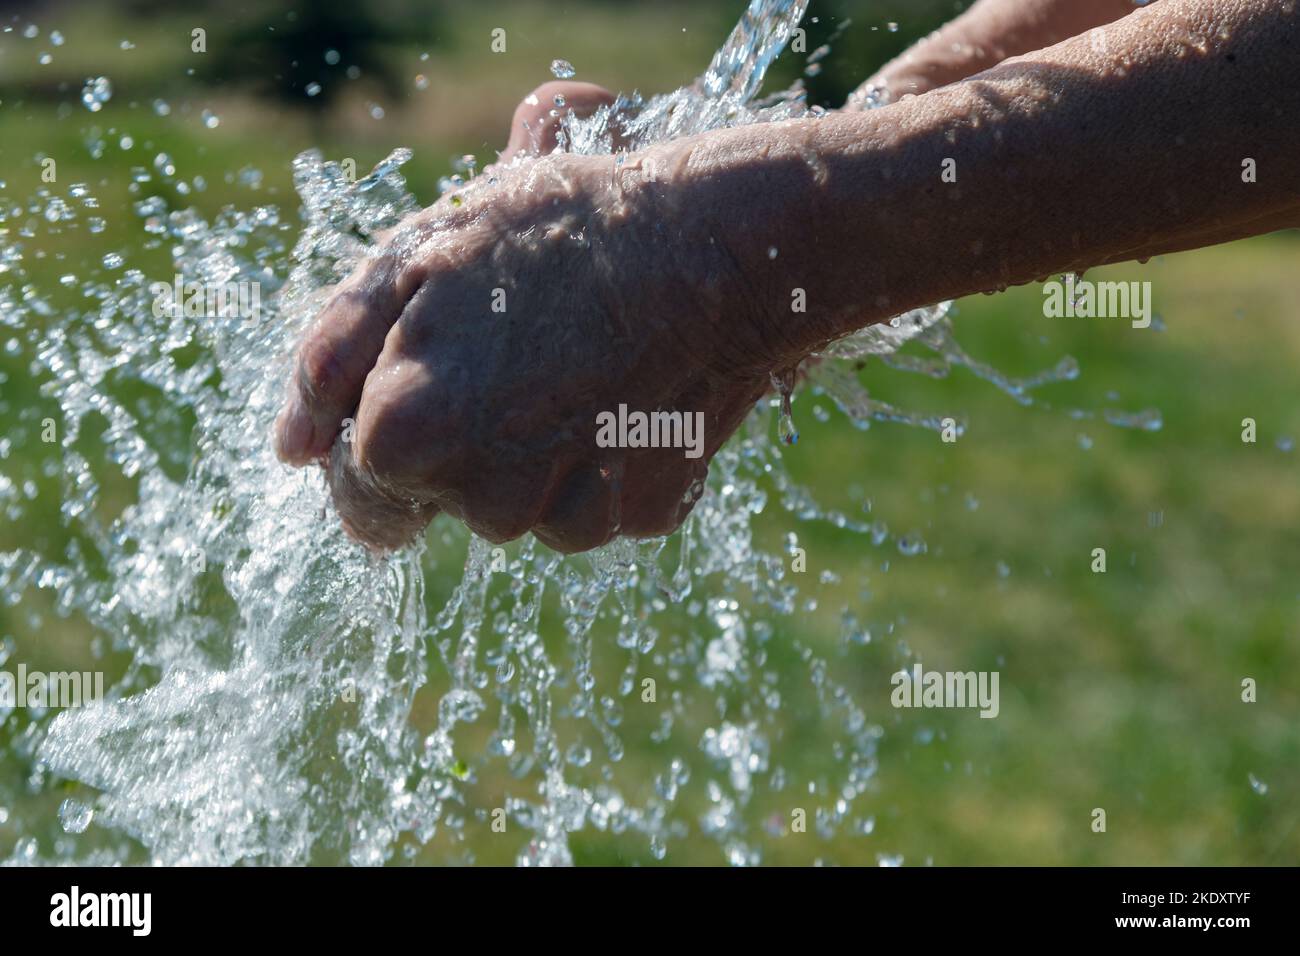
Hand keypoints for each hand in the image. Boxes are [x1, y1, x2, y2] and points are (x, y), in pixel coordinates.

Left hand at [274, 94, 778, 552]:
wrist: (714, 248)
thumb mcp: (417, 256)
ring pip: (521, 506)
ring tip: (575, 367)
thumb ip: (330, 354)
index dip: (383, 425)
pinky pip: (593, 506)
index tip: (435, 367)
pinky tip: (623, 393)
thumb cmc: (558, 236)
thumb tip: (292, 450)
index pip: (356, 486)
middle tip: (518, 351)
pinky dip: (599, 463)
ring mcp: (572, 518)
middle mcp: (484, 500)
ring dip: (533, 452)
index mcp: (407, 436)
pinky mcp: (642, 518)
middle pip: (444, 497)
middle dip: (463, 437)